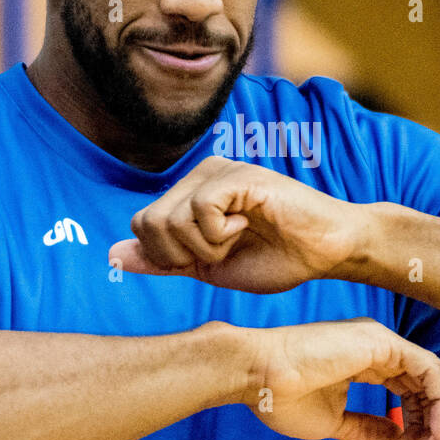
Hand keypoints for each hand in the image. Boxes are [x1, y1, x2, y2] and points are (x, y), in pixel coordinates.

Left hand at [108, 156, 365, 293]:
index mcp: (189, 194)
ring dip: (206, 245)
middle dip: (183, 254)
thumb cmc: (276, 258)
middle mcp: (198, 176)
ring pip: (171, 219)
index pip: (141, 226)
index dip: (167, 257)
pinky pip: (200, 210)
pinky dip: (220, 233)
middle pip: (148, 224)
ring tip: (240, 235)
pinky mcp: (237, 175)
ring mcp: (218, 171)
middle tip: (225, 247)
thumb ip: (163, 260)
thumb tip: (113, 255)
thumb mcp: (209, 267)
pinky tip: (246, 224)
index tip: (208, 258)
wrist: (326, 252)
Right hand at [241, 318, 439, 439]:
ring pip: (434, 376)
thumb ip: (369, 429)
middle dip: (436, 424)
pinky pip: (428, 369)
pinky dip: (438, 400)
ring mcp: (381, 342)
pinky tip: (432, 428)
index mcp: (365, 362)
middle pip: (427, 385)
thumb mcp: (335, 422)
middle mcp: (378, 349)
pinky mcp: (382, 342)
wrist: (256, 377)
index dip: (418, 426)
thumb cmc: (279, 397)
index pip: (409, 392)